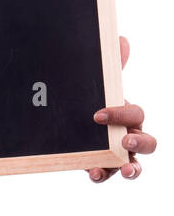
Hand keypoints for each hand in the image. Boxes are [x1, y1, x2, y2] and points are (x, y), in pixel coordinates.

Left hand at [87, 36, 155, 181]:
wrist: (66, 119)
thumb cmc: (92, 100)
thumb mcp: (99, 84)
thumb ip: (110, 66)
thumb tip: (121, 40)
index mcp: (129, 116)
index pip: (137, 116)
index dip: (122, 115)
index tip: (98, 115)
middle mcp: (128, 136)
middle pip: (148, 143)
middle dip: (140, 142)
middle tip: (125, 139)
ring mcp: (117, 155)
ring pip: (135, 164)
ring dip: (133, 167)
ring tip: (125, 168)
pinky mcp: (101, 166)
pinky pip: (107, 174)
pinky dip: (103, 175)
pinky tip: (95, 172)